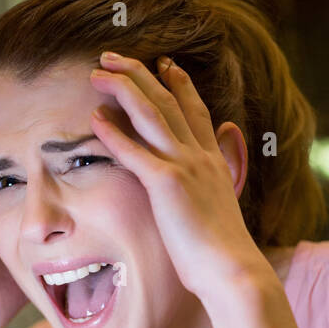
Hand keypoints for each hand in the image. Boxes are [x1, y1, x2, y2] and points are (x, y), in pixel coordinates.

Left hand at [88, 52, 274, 304]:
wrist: (233, 271)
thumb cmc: (223, 253)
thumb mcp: (224, 206)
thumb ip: (222, 175)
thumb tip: (227, 150)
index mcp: (212, 162)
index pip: (194, 111)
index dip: (179, 84)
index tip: (164, 64)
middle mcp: (200, 156)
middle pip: (168, 101)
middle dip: (140, 73)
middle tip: (115, 56)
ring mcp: (185, 167)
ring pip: (151, 114)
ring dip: (123, 89)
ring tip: (98, 71)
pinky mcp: (168, 185)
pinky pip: (135, 151)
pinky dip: (114, 132)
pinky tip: (95, 117)